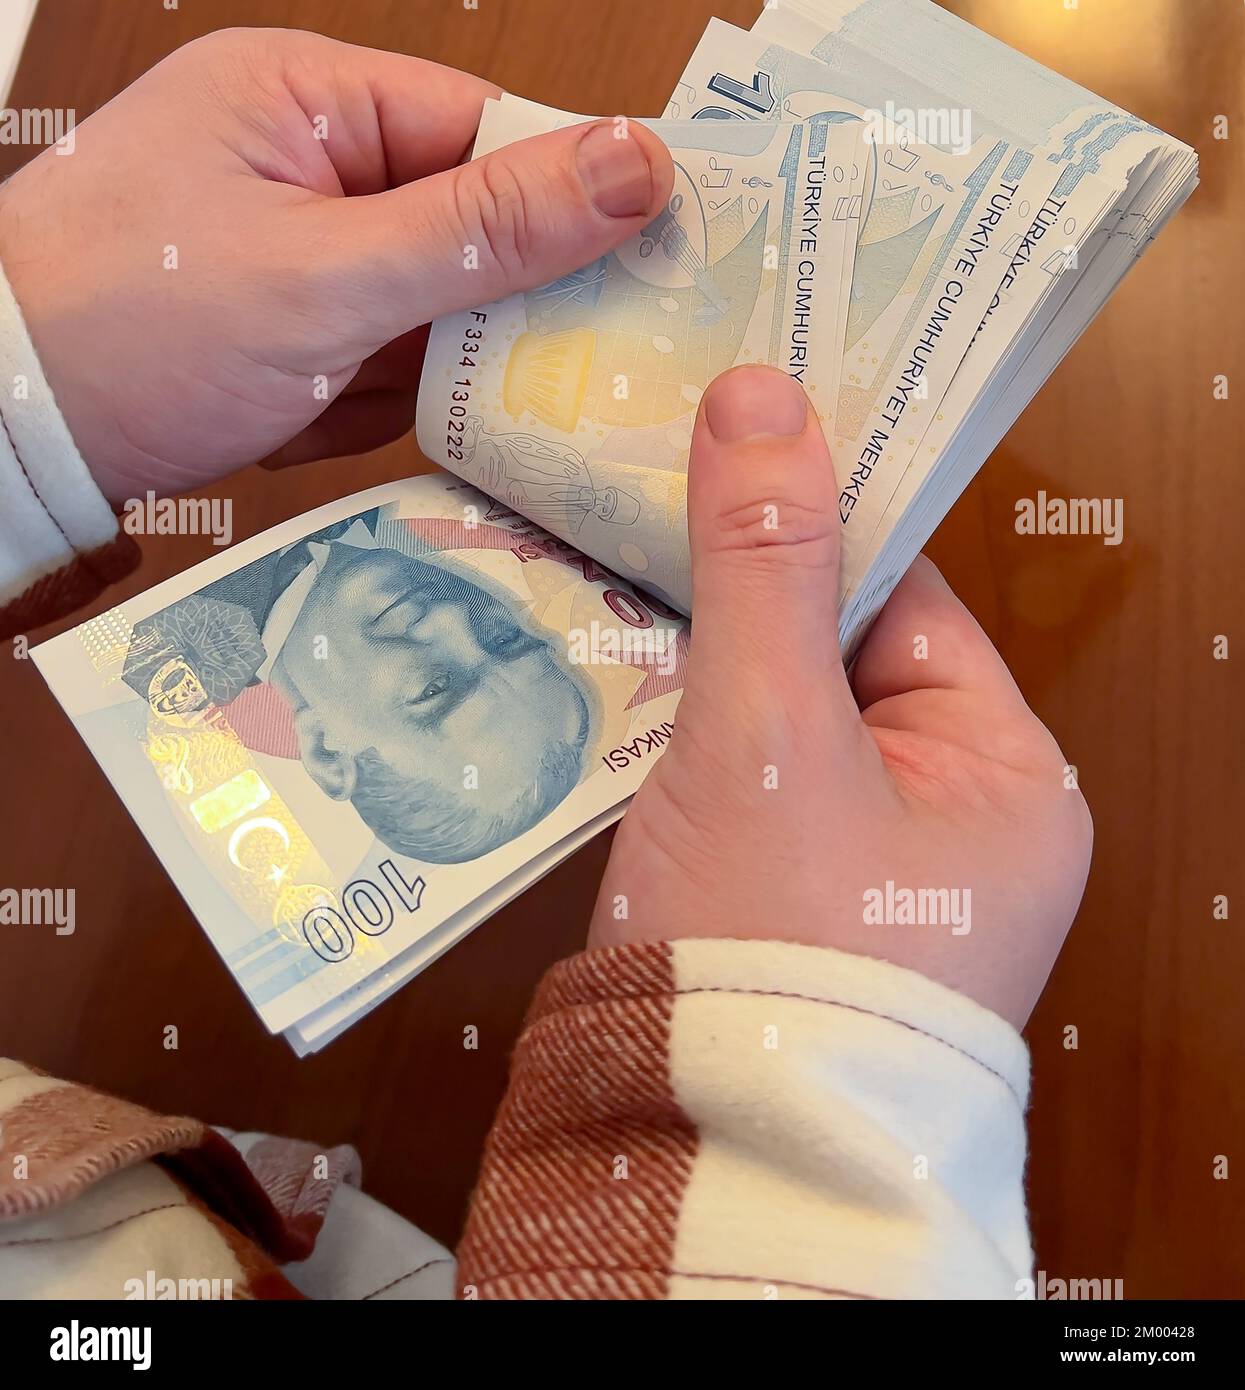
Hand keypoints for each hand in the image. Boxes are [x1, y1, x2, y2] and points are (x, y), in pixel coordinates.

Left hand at [0, 28, 672, 504]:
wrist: (14, 433)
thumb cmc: (132, 324)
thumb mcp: (328, 275)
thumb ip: (484, 228)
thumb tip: (631, 167)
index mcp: (314, 102)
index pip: (489, 129)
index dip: (582, 191)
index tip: (671, 251)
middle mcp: (319, 168)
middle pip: (479, 219)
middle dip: (534, 295)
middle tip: (630, 355)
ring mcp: (313, 259)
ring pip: (447, 303)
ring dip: (480, 364)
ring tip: (539, 408)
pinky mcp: (306, 336)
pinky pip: (401, 362)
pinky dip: (420, 404)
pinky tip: (435, 430)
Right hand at [589, 364, 1091, 1028]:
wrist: (701, 1149)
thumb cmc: (771, 948)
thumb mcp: (769, 734)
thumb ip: (764, 565)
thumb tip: (761, 394)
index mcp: (1003, 777)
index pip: (908, 602)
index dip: (816, 526)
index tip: (727, 455)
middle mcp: (950, 824)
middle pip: (834, 655)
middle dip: (736, 600)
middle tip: (640, 512)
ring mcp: (865, 869)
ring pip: (773, 716)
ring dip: (695, 667)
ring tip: (605, 583)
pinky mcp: (784, 900)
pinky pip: (738, 780)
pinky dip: (679, 738)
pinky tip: (608, 685)